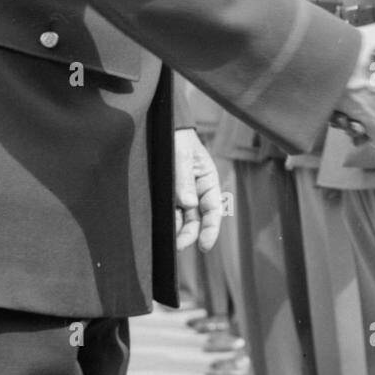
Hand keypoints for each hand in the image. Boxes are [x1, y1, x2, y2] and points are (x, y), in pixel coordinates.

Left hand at [174, 128, 221, 251]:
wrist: (161, 127)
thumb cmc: (177, 137)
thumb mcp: (181, 155)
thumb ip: (184, 180)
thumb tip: (189, 204)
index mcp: (208, 180)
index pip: (213, 209)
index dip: (211, 229)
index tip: (205, 246)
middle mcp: (196, 190)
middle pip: (197, 219)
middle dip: (190, 234)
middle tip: (177, 247)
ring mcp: (182, 194)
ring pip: (183, 218)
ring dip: (177, 231)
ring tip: (168, 241)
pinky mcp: (167, 194)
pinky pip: (169, 212)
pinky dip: (167, 222)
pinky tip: (162, 230)